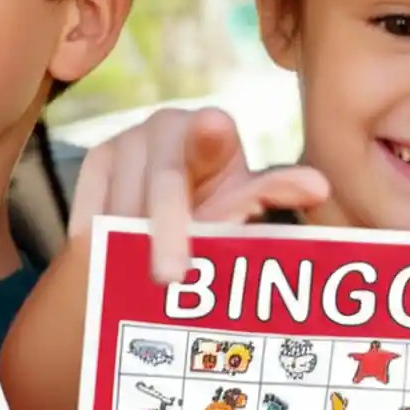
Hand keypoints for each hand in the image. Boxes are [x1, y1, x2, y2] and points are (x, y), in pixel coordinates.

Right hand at [68, 106, 330, 282]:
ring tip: (145, 285)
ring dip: (132, 246)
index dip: (209, 139)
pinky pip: (91, 214)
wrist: (169, 196)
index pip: (208, 141)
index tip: (214, 130)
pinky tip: (111, 270)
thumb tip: (318, 186)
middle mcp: (162, 124)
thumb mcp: (246, 198)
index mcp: (210, 126)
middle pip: (162, 188)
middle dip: (165, 232)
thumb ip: (274, 190)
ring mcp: (124, 140)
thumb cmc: (218, 199)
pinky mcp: (94, 162)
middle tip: (170, 277)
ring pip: (124, 204)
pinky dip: (100, 246)